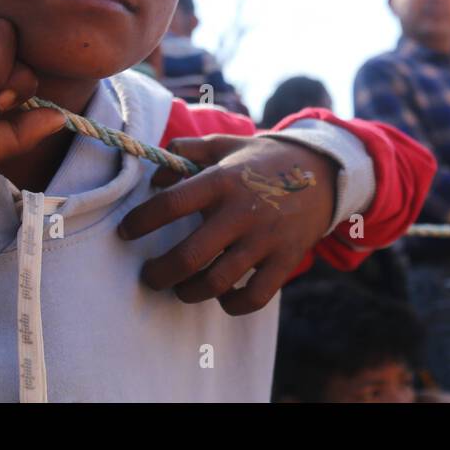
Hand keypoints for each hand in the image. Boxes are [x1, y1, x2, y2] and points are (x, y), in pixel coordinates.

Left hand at [117, 134, 338, 314]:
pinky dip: (232, 304)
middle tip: (149, 276)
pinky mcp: (285, 260)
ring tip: (180, 288)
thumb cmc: (263, 159)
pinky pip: (254, 297)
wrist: (323, 171)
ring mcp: (265, 239)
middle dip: (159, 273)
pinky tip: (222, 295)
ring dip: (189, 292)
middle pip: (189, 256)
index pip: (171, 204)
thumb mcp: (226, 144)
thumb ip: (186, 151)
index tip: (125, 232)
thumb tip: (154, 177)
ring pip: (217, 282)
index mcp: (223, 180)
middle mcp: (242, 212)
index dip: (141, 221)